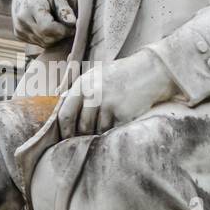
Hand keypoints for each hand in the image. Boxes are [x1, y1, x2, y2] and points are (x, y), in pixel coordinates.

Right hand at [13, 0, 76, 48]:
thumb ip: (64, 9)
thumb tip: (72, 22)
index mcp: (30, 7)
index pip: (47, 28)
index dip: (63, 30)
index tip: (72, 27)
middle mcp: (21, 20)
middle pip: (46, 38)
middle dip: (60, 35)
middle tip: (68, 26)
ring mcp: (18, 29)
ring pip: (43, 43)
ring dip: (54, 37)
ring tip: (57, 22)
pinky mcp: (18, 34)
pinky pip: (38, 42)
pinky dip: (46, 37)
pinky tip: (48, 25)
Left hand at [55, 51, 178, 138]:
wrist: (149, 71)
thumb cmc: (120, 75)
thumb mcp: (95, 75)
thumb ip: (78, 89)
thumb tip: (59, 100)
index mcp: (82, 85)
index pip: (65, 114)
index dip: (63, 130)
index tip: (64, 138)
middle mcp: (93, 94)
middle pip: (81, 126)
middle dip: (83, 135)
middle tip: (87, 138)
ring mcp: (109, 104)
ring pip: (98, 130)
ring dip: (100, 132)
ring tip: (108, 123)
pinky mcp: (123, 113)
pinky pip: (113, 130)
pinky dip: (114, 130)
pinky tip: (119, 120)